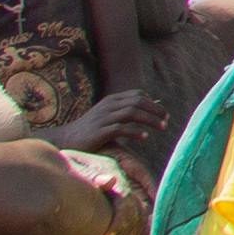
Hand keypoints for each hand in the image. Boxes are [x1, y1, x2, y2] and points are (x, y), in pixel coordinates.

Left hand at [46, 150, 148, 234]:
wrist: (52, 172)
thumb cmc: (62, 169)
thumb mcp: (72, 167)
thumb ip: (88, 174)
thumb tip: (110, 182)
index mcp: (112, 177)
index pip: (125, 204)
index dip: (116, 225)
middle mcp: (121, 189)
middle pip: (133, 217)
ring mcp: (122, 199)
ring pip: (135, 224)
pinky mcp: (118, 210)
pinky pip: (131, 228)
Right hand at [53, 88, 167, 160]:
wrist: (66, 139)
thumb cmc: (91, 128)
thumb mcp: (108, 115)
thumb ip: (126, 111)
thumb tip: (152, 107)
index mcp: (111, 100)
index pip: (137, 95)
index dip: (153, 103)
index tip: (163, 113)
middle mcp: (108, 106)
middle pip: (138, 102)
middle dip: (155, 110)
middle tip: (167, 120)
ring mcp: (103, 118)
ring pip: (132, 113)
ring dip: (150, 119)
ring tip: (162, 127)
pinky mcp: (99, 132)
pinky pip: (121, 129)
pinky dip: (135, 132)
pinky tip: (145, 137)